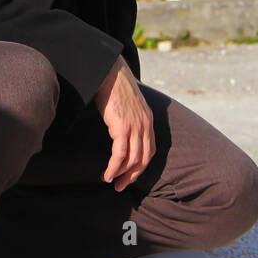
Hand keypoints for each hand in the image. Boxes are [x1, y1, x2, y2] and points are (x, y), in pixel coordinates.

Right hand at [93, 56, 154, 191]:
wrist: (109, 71)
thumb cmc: (113, 86)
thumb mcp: (127, 104)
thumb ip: (129, 117)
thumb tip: (119, 128)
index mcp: (148, 120)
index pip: (150, 150)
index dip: (140, 166)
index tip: (129, 175)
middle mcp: (145, 124)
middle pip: (144, 159)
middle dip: (132, 175)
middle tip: (121, 186)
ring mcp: (135, 126)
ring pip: (132, 159)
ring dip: (121, 174)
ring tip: (110, 181)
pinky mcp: (122, 126)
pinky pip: (120, 154)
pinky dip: (114, 167)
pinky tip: (107, 174)